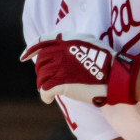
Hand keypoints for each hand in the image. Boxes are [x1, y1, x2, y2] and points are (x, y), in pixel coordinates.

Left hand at [20, 32, 139, 105]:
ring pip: (41, 77)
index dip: (30, 50)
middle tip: (46, 79)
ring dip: (42, 84)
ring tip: (47, 90)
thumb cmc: (106, 60)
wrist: (115, 75)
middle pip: (40, 62)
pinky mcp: (61, 83)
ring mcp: (59, 67)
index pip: (41, 42)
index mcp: (66, 39)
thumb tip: (61, 48)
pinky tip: (47, 99)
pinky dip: (44, 96)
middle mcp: (59, 51)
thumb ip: (72, 43)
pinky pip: (45, 90)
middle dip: (41, 71)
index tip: (24, 57)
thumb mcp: (89, 41)